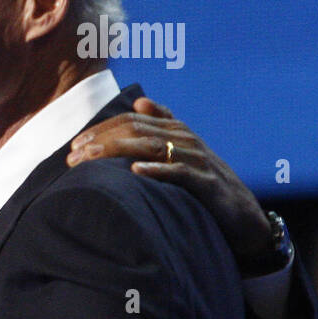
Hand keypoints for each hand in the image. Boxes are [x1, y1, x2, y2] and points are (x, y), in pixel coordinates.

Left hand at [67, 97, 273, 267]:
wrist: (244, 217)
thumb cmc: (204, 183)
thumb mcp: (182, 152)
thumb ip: (161, 127)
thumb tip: (139, 101)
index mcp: (175, 130)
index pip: (130, 120)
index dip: (100, 130)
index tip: (74, 146)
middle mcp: (185, 138)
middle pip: (135, 130)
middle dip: (100, 140)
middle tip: (72, 157)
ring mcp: (197, 159)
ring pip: (151, 146)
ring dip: (116, 151)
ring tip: (90, 160)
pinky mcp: (207, 183)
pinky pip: (179, 172)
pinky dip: (157, 170)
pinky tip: (135, 171)